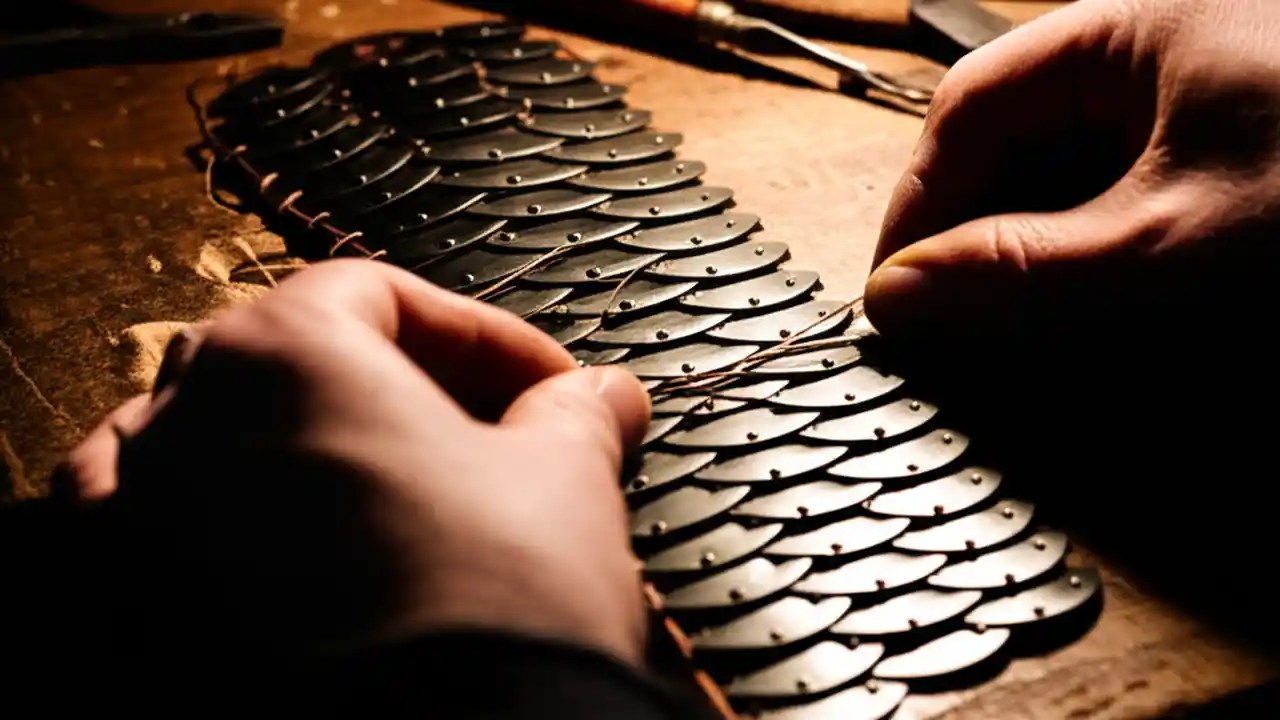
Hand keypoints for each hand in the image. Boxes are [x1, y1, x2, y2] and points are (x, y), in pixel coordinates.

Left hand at [58, 259, 651, 669]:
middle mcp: (177, 422)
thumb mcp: (564, 484)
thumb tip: (606, 397)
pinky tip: (250, 555)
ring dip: (278, 446)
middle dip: (393, 391)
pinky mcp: (118, 623)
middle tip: (485, 437)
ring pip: (189, 441)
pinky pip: (127, 545)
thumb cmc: (494, 608)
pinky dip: (187, 532)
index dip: (482, 336)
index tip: (549, 389)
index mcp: (281, 353)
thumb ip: (575, 418)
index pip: (380, 294)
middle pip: (286, 358)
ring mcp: (129, 527)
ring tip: (362, 487)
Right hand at [864, 0, 1279, 338]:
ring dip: (1028, 244)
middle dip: (974, 229)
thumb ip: (1023, 267)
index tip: (896, 294)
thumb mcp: (1167, 241)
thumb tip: (895, 296)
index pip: (971, 107)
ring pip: (1058, 168)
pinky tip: (1086, 296)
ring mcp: (1185, 91)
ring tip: (1015, 319)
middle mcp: (1148, 44)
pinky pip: (1115, 187)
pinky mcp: (1214, 142)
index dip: (920, 204)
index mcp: (1128, 25)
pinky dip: (1087, 244)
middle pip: (1009, 136)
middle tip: (948, 318)